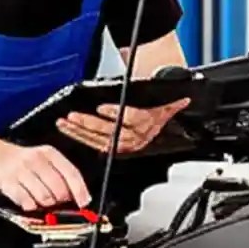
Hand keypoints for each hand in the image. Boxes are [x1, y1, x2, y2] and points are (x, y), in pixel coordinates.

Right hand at [0, 144, 91, 212]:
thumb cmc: (27, 163)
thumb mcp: (46, 161)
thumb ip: (62, 175)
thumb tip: (78, 197)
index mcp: (50, 153)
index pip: (71, 172)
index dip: (80, 190)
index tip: (84, 203)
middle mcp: (36, 160)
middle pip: (59, 189)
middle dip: (60, 200)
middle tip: (56, 201)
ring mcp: (22, 171)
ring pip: (44, 198)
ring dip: (45, 204)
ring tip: (40, 199)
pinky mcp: (9, 183)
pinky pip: (27, 202)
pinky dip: (30, 206)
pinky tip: (29, 200)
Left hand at [55, 97, 189, 153]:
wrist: (164, 127)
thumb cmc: (160, 110)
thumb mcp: (167, 104)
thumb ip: (172, 102)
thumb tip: (183, 99)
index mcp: (149, 123)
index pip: (132, 119)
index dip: (116, 113)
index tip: (101, 108)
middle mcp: (136, 138)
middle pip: (111, 132)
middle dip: (90, 124)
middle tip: (73, 116)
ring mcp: (124, 144)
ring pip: (100, 140)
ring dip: (79, 132)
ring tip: (64, 123)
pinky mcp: (114, 148)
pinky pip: (96, 145)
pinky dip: (81, 138)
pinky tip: (69, 131)